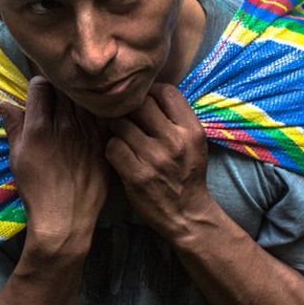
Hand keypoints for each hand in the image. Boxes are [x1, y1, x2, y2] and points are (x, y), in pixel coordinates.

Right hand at [0, 76, 108, 254]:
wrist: (65, 219)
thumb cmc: (36, 190)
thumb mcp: (17, 157)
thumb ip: (13, 127)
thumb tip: (3, 103)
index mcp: (39, 128)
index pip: (40, 86)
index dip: (38, 86)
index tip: (39, 94)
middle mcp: (64, 126)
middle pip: (64, 89)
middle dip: (59, 90)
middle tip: (57, 99)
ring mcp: (87, 134)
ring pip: (85, 100)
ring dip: (79, 100)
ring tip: (75, 108)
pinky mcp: (103, 144)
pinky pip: (103, 117)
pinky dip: (97, 113)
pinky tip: (93, 120)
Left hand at [105, 83, 212, 243]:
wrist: (186, 214)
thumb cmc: (185, 173)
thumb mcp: (192, 142)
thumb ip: (174, 117)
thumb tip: (145, 90)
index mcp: (191, 130)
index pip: (165, 92)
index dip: (148, 93)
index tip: (142, 103)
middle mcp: (175, 142)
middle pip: (139, 104)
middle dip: (127, 109)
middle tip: (124, 119)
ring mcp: (155, 159)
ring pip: (120, 124)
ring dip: (115, 130)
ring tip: (121, 138)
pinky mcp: (137, 176)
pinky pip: (112, 147)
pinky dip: (111, 149)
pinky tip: (119, 156)